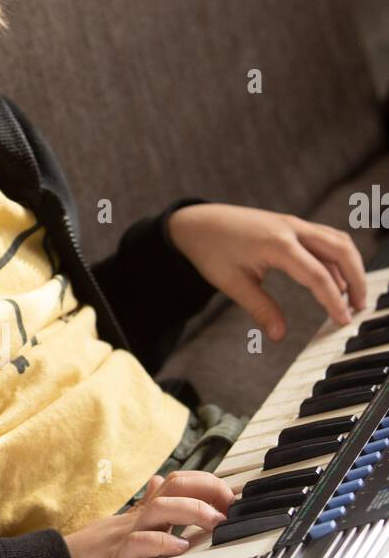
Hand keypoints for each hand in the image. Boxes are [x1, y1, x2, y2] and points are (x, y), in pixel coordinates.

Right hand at [63, 470, 235, 557]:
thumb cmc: (92, 556)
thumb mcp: (123, 526)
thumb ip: (146, 506)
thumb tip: (159, 480)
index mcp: (142, 513)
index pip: (178, 482)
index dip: (207, 483)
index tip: (230, 496)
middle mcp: (137, 519)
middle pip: (174, 486)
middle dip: (208, 489)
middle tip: (229, 504)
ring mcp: (126, 536)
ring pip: (161, 509)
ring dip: (193, 511)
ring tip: (214, 521)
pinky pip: (141, 544)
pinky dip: (163, 544)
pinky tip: (180, 549)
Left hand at [166, 203, 367, 340]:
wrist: (197, 222)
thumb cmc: (211, 250)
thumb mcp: (232, 284)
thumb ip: (259, 308)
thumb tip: (278, 335)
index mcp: (278, 244)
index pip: (318, 275)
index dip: (334, 301)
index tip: (343, 321)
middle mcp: (292, 228)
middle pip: (341, 250)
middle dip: (356, 280)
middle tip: (359, 308)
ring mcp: (294, 223)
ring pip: (337, 241)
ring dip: (350, 267)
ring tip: (352, 296)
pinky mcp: (292, 225)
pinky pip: (325, 239)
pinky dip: (337, 258)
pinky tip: (335, 280)